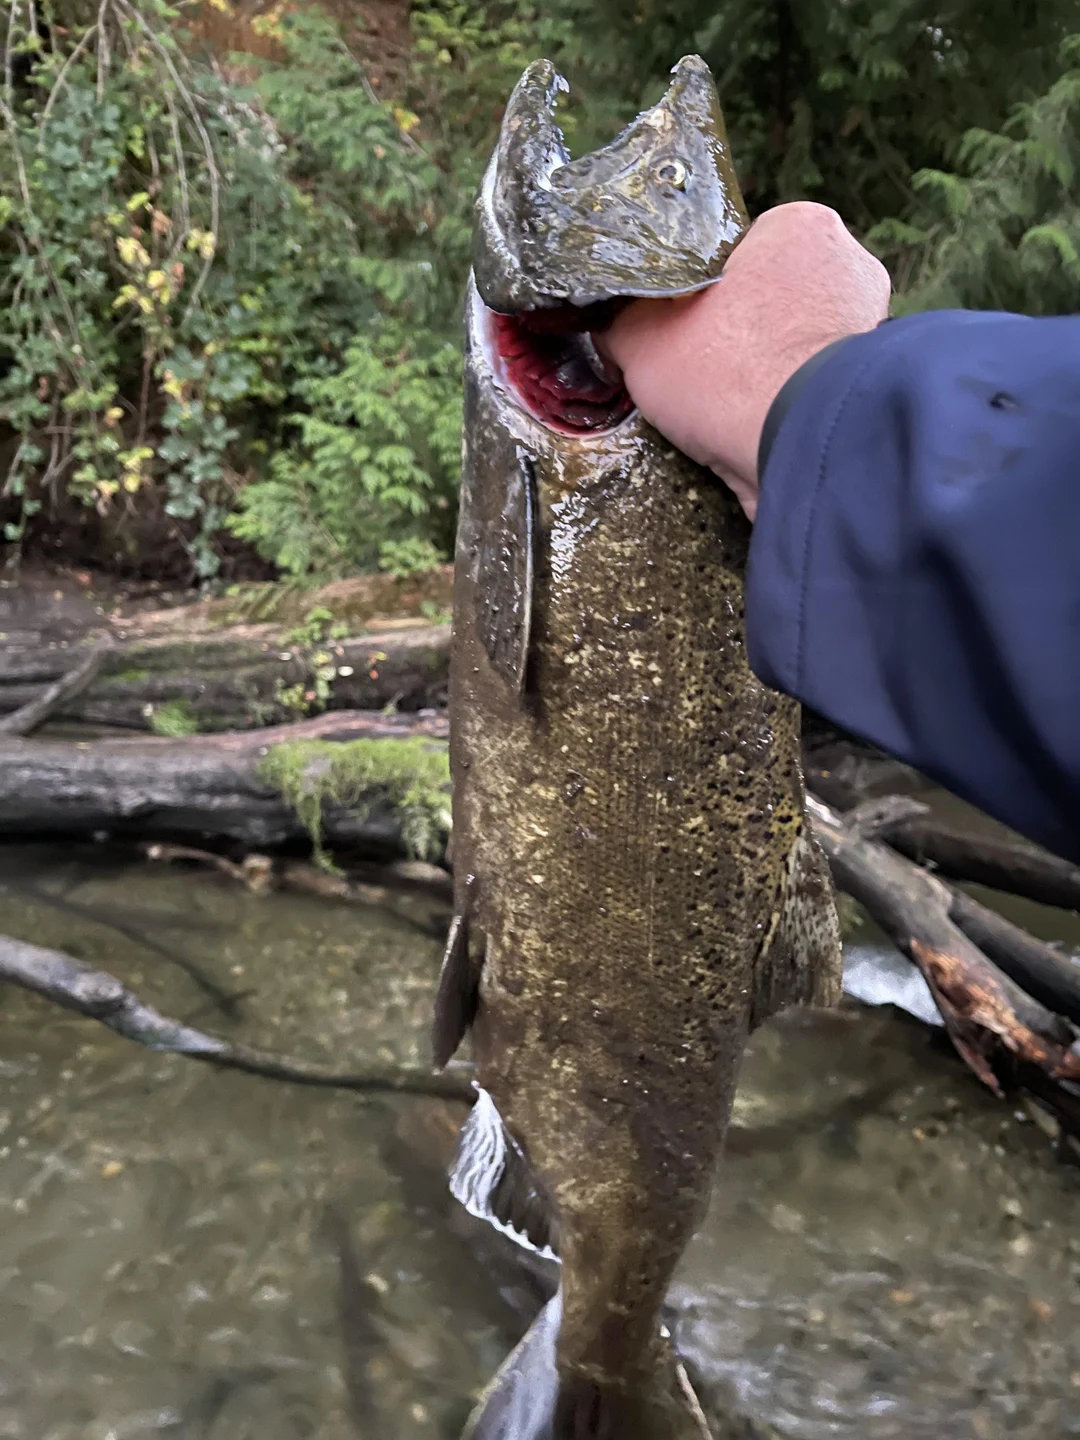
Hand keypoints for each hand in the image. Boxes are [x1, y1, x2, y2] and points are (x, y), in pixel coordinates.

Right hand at [597, 202, 890, 519]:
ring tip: (717, 407)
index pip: (738, 252)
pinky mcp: (868, 389)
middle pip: (766, 299)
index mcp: (800, 226)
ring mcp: (866, 328)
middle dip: (733, 336)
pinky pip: (806, 392)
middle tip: (692, 371)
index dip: (697, 293)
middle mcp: (845, 266)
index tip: (674, 328)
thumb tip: (609, 328)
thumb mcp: (640, 337)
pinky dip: (780, 409)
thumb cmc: (727, 371)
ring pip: (787, 349)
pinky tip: (750, 428)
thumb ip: (620, 323)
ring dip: (756, 376)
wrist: (801, 446)